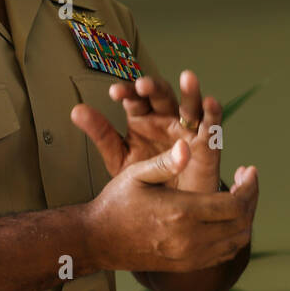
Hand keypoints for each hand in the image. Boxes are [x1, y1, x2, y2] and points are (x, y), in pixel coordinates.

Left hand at [71, 69, 222, 192]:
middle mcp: (166, 120)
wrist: (167, 213)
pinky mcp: (207, 145)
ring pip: (190, 105)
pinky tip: (210, 102)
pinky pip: (212, 126)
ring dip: (189, 92)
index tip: (116, 93)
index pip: (135, 98)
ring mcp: (187, 130)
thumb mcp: (119, 157)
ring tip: (186, 78)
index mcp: (143, 119)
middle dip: (154, 88)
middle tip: (143, 86)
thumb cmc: (145, 181)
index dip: (127, 92)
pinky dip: (213, 113)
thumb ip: (101, 133)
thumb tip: (76, 110)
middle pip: (162, 96)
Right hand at [84, 155, 256, 273]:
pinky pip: (224, 254)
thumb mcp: (136, 174)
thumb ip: (166, 162)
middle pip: (242, 223)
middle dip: (251, 199)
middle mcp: (190, 239)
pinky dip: (235, 236)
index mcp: (181, 213)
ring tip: (241, 197)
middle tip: (248, 180)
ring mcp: (190, 256)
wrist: (98, 241)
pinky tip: (228, 217)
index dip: (249, 187)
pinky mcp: (187, 265)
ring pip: (237, 241)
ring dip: (246, 218)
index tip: (249, 170)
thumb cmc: (116, 202)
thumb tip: (187, 147)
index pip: (234, 204)